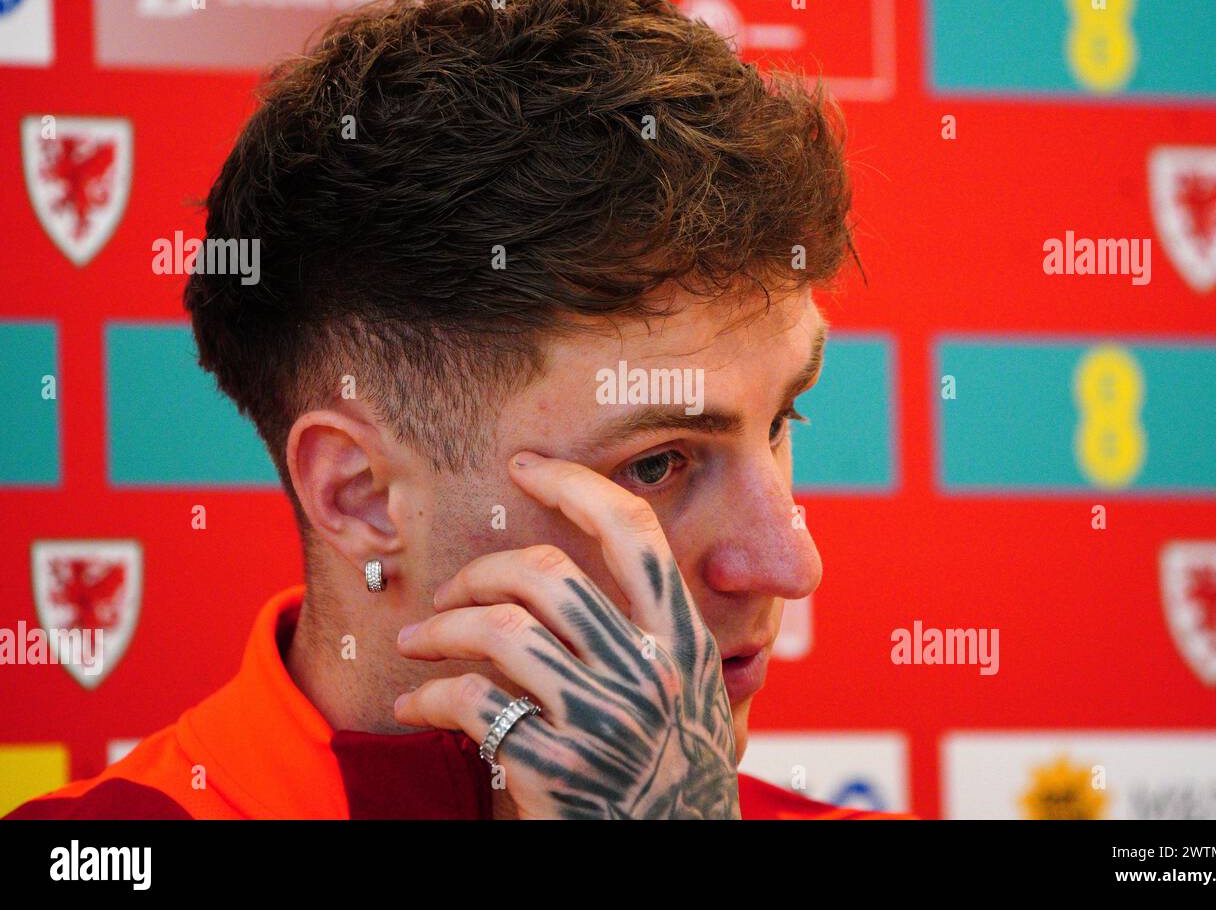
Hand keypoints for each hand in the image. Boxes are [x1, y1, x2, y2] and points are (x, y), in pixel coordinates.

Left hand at [394, 451, 740, 818]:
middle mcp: (650, 671)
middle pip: (546, 575)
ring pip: (500, 630)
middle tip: (451, 591)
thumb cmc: (675, 772)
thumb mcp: (691, 693)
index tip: (525, 466)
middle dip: (480, 571)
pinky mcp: (557, 768)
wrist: (676, 858)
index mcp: (684, 640)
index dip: (574, 484)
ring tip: (416, 639)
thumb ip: (654, 633)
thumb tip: (586, 565)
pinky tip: (414, 706)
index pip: (634, 532)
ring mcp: (604, 720)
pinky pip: (472, 704)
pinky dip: (427, 698)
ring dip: (440, 628)